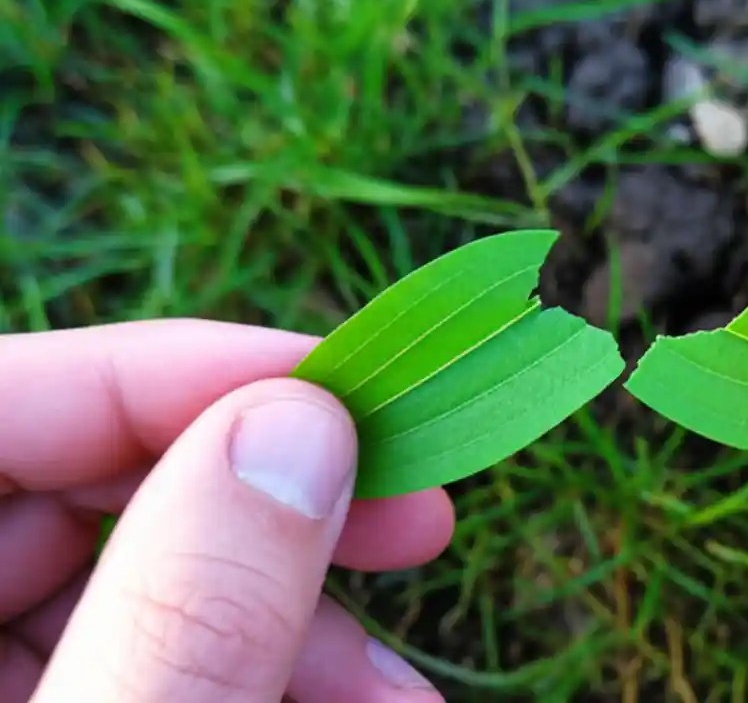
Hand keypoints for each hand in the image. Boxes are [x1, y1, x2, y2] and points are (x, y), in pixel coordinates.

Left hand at [0, 319, 455, 701]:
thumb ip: (186, 610)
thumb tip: (301, 426)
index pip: (0, 402)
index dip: (174, 373)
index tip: (341, 392)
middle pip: (85, 493)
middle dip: (271, 510)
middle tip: (412, 521)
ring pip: (141, 588)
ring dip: (294, 615)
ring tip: (398, 690)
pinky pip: (154, 663)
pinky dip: (264, 669)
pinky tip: (353, 702)